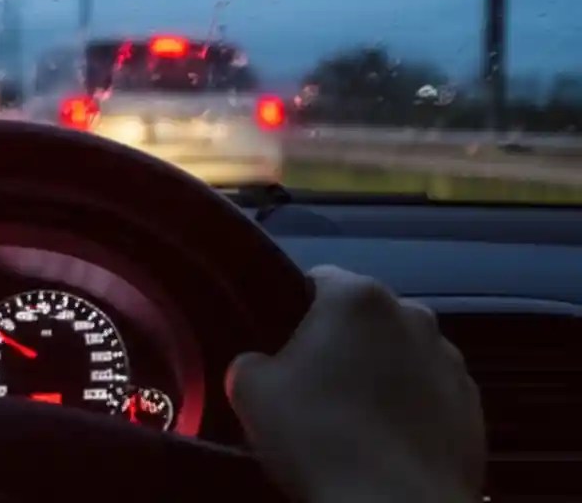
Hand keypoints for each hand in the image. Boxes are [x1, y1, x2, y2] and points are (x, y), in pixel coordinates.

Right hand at [227, 266, 484, 502]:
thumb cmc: (318, 436)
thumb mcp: (250, 390)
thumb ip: (252, 361)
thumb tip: (263, 365)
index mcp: (357, 297)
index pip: (318, 279)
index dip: (294, 311)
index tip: (282, 349)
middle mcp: (413, 315)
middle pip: (364, 318)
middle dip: (342, 342)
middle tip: (315, 387)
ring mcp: (451, 361)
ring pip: (401, 356)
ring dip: (381, 374)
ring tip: (356, 421)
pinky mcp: (474, 407)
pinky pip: (430, 395)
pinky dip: (411, 409)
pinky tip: (387, 444)